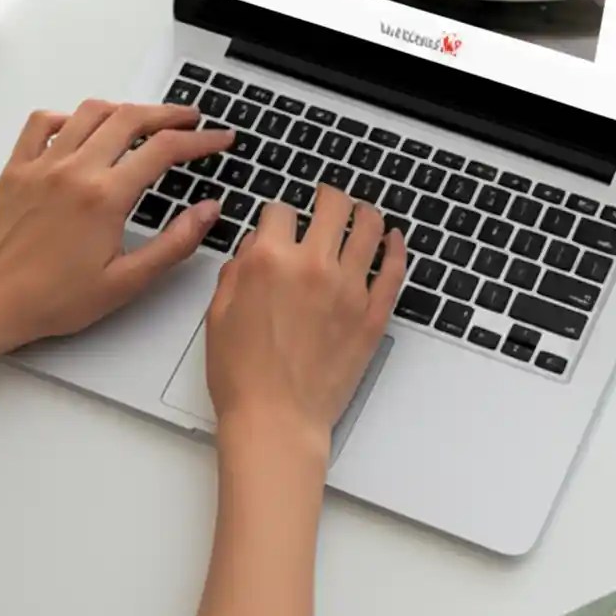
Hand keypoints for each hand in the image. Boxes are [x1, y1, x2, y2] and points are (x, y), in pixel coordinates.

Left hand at [0, 100, 232, 353]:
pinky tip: (84, 129)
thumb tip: (208, 210)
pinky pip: (42, 123)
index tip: (219, 138)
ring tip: (146, 120)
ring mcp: (42, 165)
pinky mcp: (17, 169)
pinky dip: (69, 116)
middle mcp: (74, 170)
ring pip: (90, 112)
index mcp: (105, 197)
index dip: (200, 140)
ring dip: (125, 110)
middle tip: (192, 119)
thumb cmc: (57, 298)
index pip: (164, 149)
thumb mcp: (128, 280)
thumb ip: (175, 242)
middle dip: (169, 114)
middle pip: (131, 118)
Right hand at [205, 188, 406, 460]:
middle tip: (328, 199)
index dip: (279, 213)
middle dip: (328, 197)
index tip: (281, 221)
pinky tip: (394, 239)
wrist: (277, 419)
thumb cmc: (242, 376)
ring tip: (362, 213)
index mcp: (270, 261)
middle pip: (333, 206)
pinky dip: (396, 248)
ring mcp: (350, 289)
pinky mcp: (373, 314)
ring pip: (370, 228)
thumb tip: (255, 246)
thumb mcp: (218, 313)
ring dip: (366, 213)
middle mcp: (314, 266)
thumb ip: (237, 270)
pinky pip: (394, 269)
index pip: (281, 210)